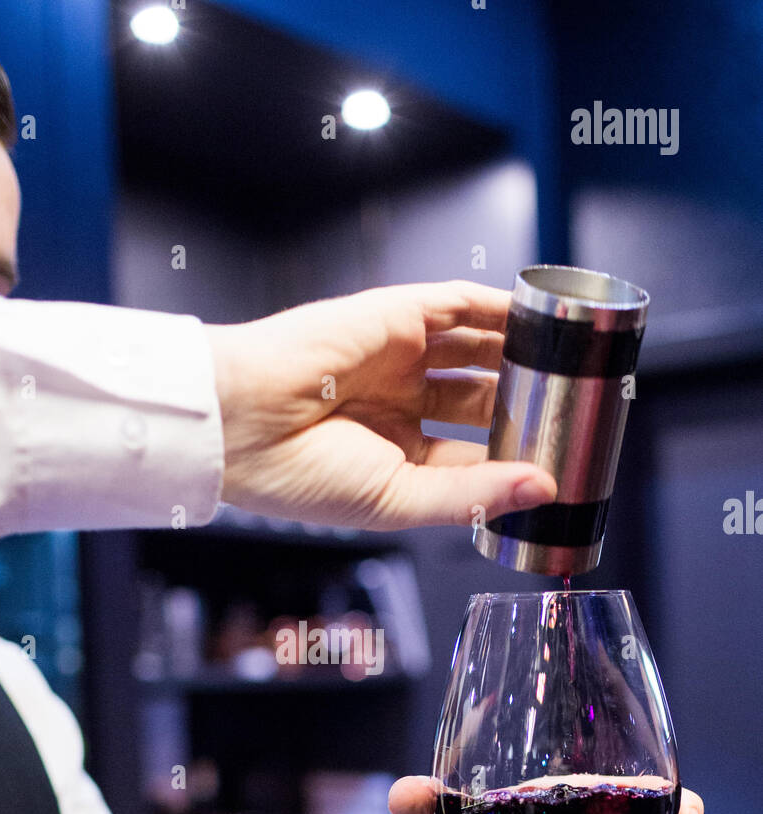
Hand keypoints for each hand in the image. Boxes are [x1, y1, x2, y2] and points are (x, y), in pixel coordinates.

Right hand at [204, 280, 556, 529]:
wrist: (241, 423)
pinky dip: (504, 309)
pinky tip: (543, 319)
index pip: (478, 455)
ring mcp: (401, 358)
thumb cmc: (300, 475)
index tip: (565, 464)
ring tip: (576, 364)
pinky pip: (462, 305)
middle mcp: (404, 405)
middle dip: (532, 406)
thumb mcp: (400, 500)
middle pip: (487, 399)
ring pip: (482, 350)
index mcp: (400, 456)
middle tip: (581, 412)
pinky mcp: (397, 316)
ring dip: (527, 355)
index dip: (520, 459)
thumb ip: (475, 494)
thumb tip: (545, 488)